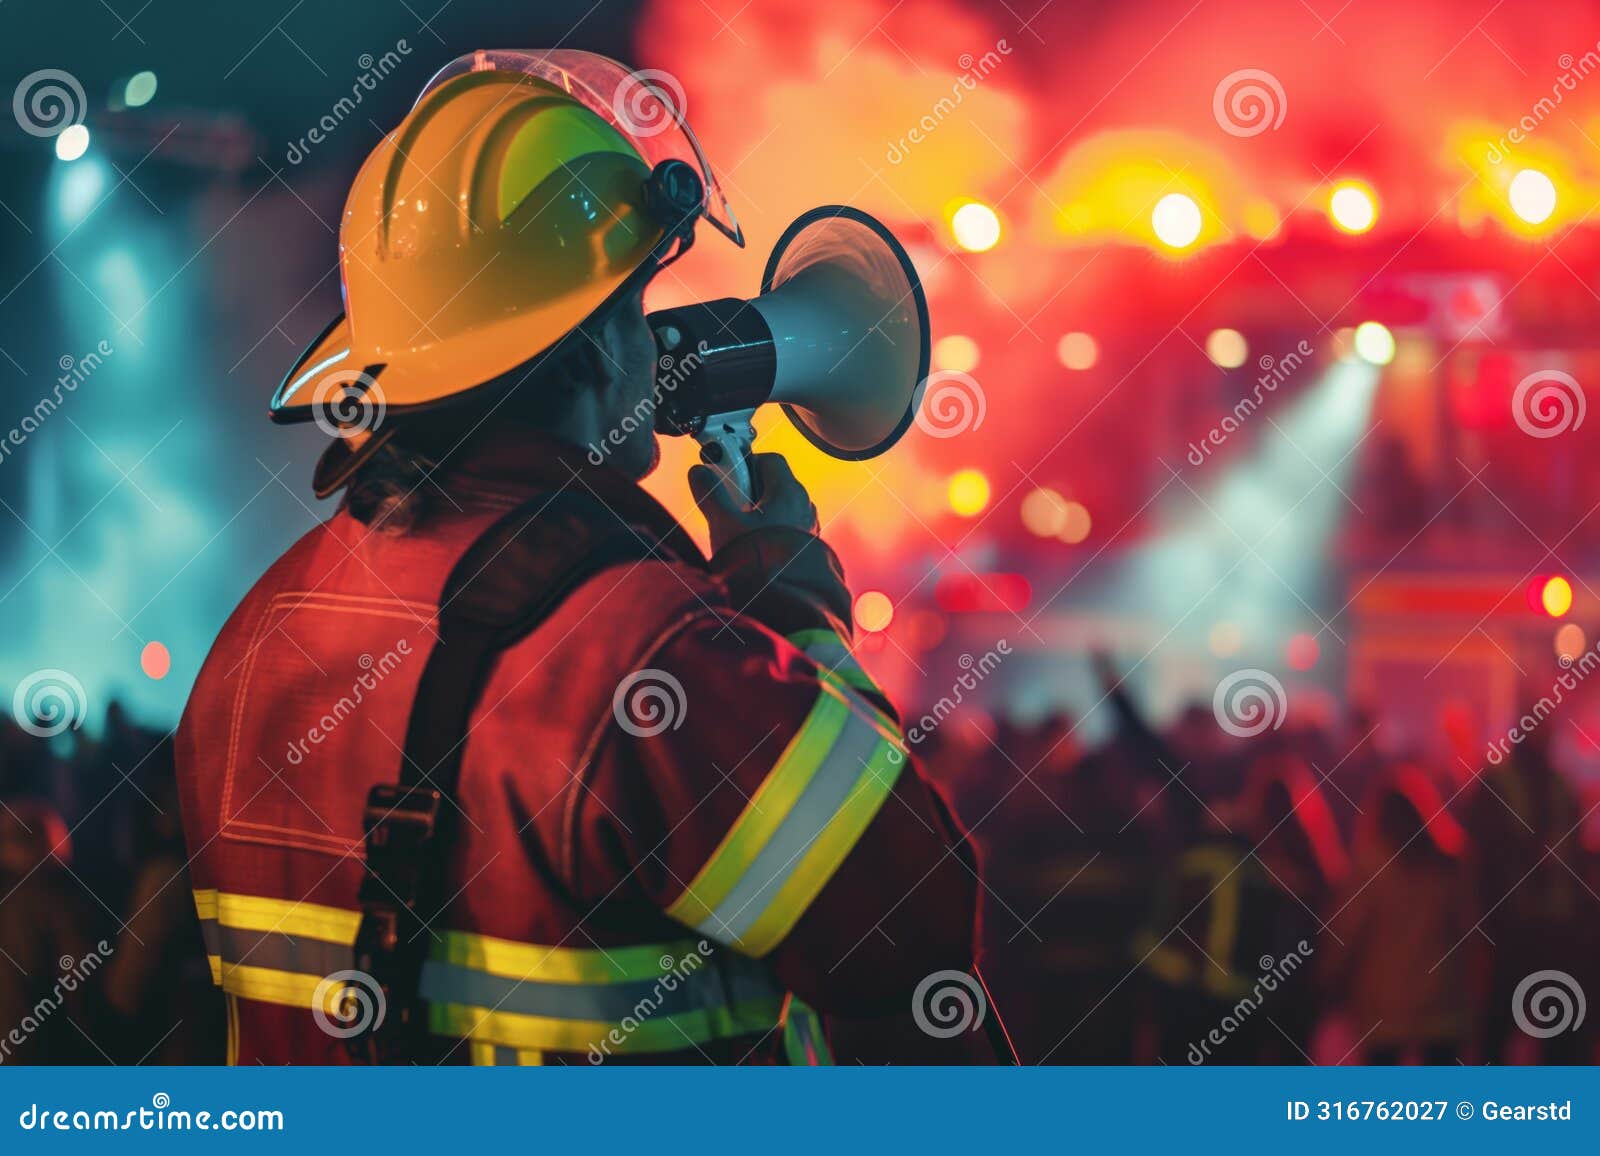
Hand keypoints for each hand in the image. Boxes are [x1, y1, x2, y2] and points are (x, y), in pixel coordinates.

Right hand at [689, 451, 818, 554]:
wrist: (786, 600)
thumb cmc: (758, 557)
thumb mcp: (724, 522)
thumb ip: (710, 493)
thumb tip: (699, 473)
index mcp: (788, 492)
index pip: (770, 460)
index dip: (747, 462)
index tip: (729, 473)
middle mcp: (804, 506)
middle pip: (775, 485)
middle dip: (751, 491)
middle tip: (730, 506)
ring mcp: (808, 529)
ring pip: (782, 509)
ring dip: (760, 515)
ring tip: (740, 533)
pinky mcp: (807, 550)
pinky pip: (788, 531)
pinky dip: (771, 533)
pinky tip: (755, 550)